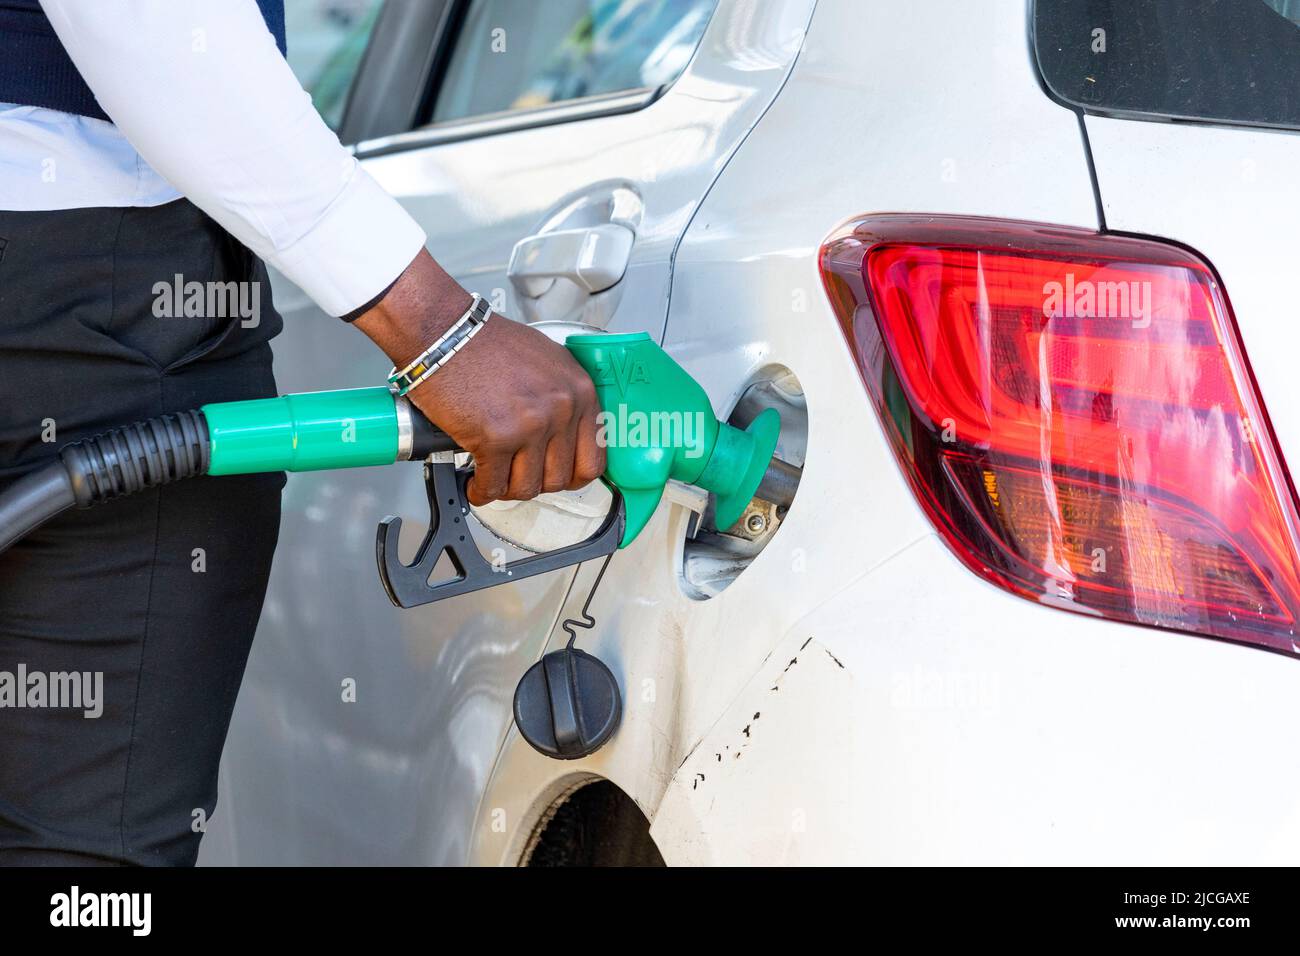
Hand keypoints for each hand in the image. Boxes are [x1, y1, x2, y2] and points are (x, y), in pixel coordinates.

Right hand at [353, 251, 604, 504]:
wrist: (444, 331)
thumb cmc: (486, 342)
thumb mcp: (546, 361)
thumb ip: (563, 397)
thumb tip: (567, 435)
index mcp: (580, 391)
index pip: (594, 458)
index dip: (572, 475)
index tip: (556, 476)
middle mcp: (562, 408)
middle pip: (559, 478)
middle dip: (535, 482)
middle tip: (517, 475)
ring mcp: (530, 425)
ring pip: (527, 487)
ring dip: (507, 488)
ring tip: (493, 477)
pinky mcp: (496, 438)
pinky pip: (493, 485)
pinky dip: (481, 490)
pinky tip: (474, 482)